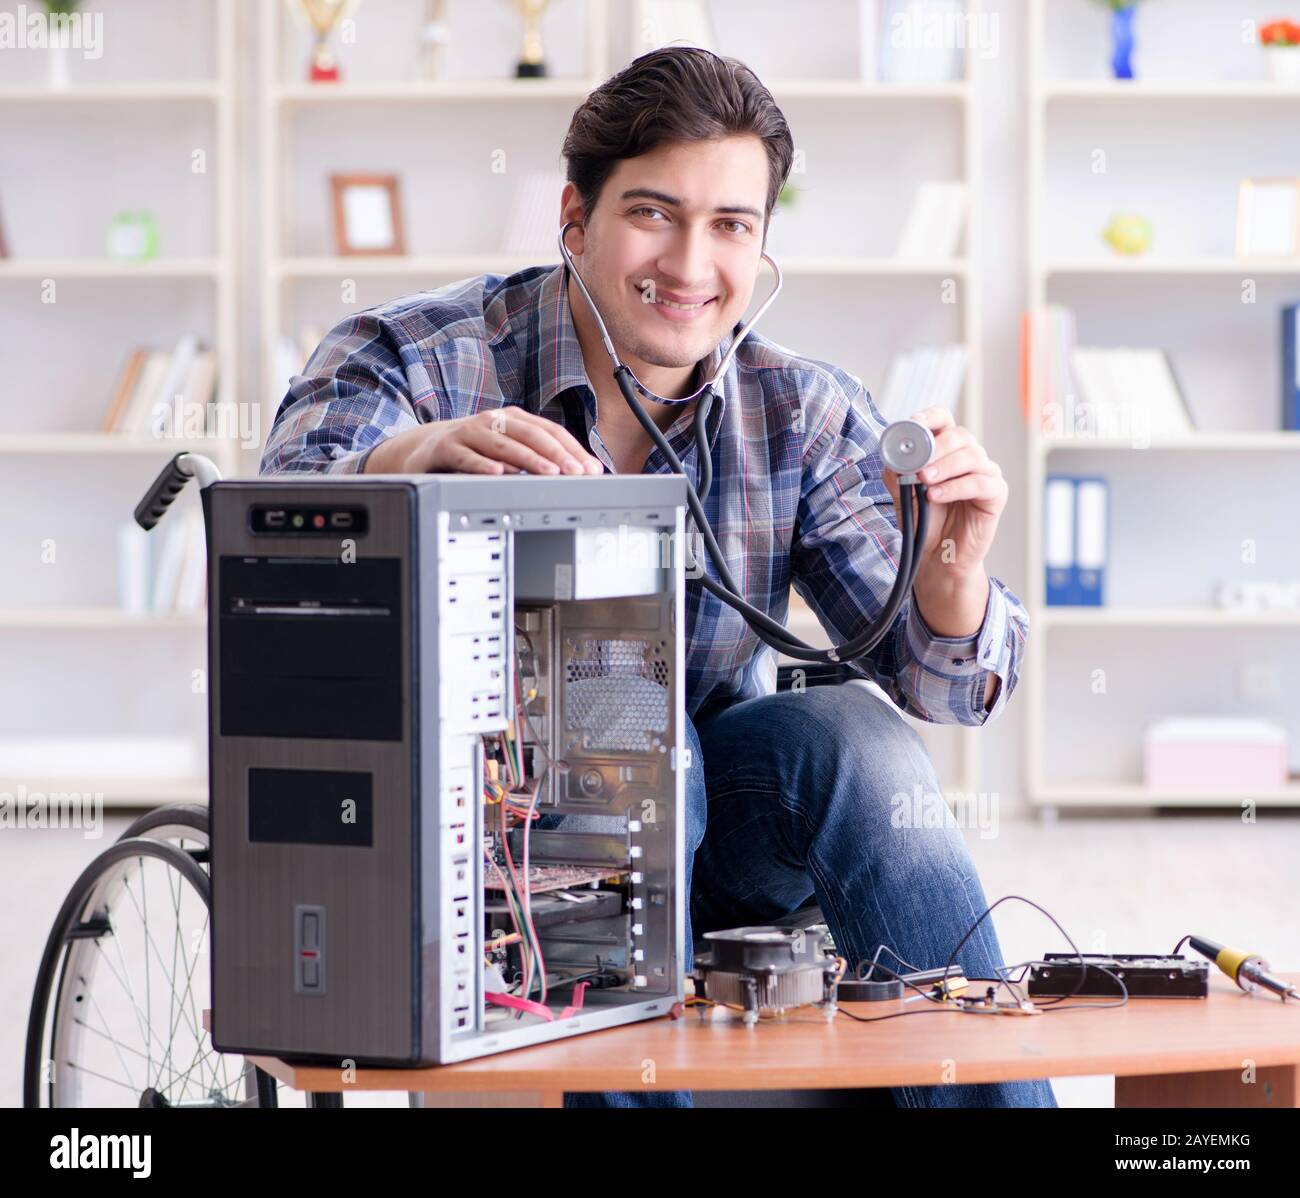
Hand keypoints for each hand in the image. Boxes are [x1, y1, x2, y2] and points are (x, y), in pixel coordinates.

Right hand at [365, 408, 604, 475]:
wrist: (421, 448)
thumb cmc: (471, 449)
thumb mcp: (505, 450)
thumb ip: (535, 458)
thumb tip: (578, 472)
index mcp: (511, 419)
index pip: (549, 431)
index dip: (572, 448)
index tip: (591, 468)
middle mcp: (492, 421)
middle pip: (530, 435)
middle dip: (557, 453)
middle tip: (576, 472)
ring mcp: (468, 432)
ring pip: (503, 445)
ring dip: (529, 459)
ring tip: (550, 472)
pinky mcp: (446, 448)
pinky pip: (467, 457)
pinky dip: (483, 465)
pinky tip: (498, 473)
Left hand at [881, 406, 1006, 589]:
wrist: (936, 556)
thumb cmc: (923, 521)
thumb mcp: (901, 494)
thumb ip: (897, 473)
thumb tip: (893, 455)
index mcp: (946, 450)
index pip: (944, 420)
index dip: (930, 417)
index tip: (913, 423)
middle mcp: (969, 457)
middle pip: (959, 435)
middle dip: (936, 446)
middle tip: (918, 463)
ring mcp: (985, 474)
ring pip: (972, 456)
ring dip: (945, 466)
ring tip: (924, 481)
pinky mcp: (995, 495)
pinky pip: (980, 483)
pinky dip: (956, 487)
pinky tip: (936, 496)